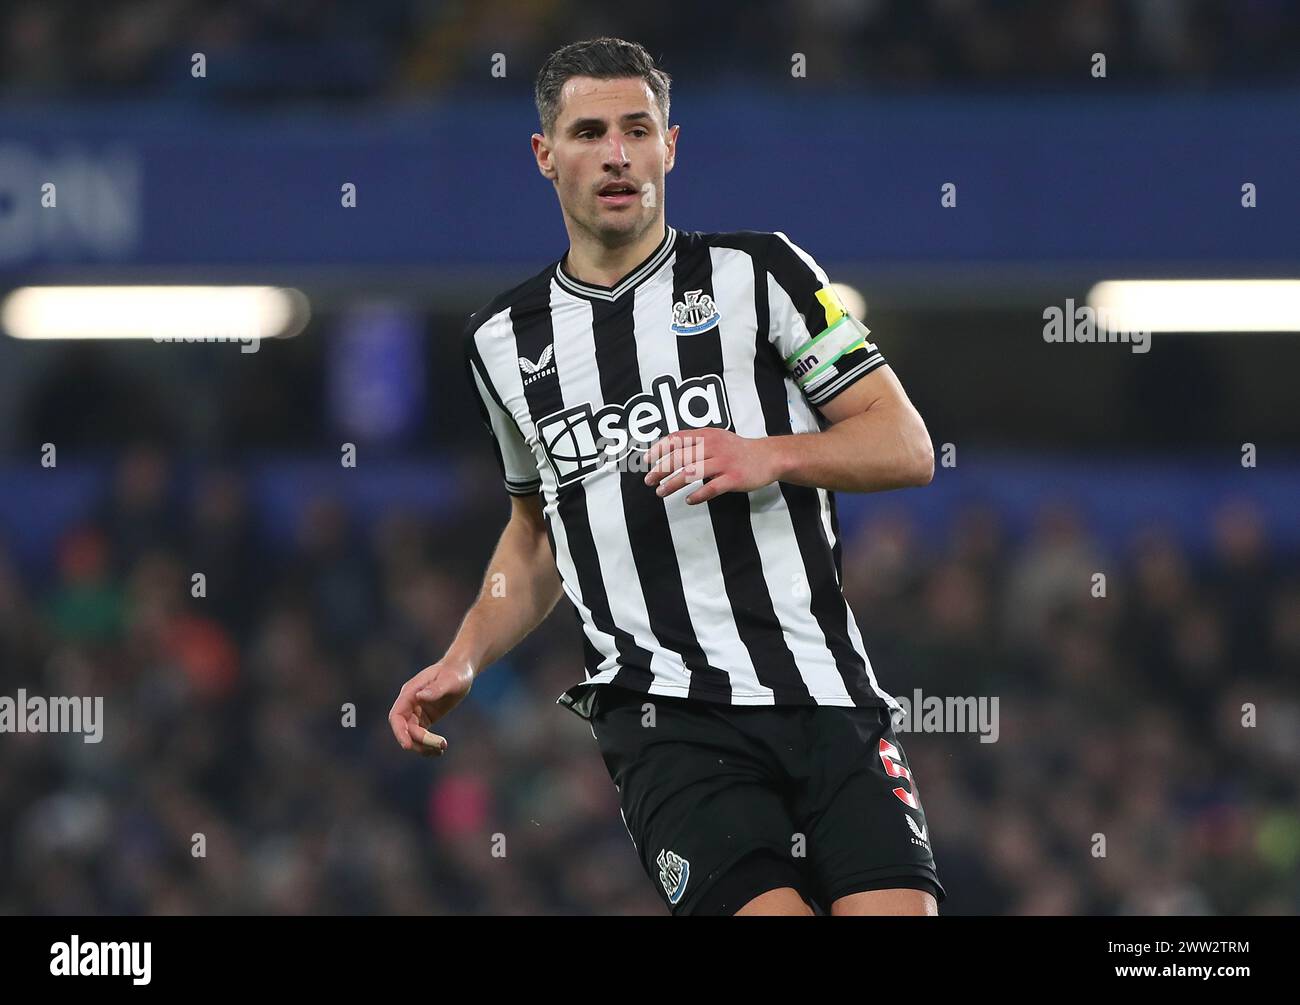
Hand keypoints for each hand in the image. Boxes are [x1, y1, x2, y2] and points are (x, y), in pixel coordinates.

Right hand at [388, 659, 473, 756]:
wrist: (461, 670)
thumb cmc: (456, 672)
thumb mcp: (450, 680)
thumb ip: (436, 689)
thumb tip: (419, 697)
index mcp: (411, 692)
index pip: (397, 715)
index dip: (399, 731)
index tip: (407, 746)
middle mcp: (410, 703)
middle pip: (404, 728)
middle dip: (417, 741)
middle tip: (439, 746)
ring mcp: (417, 711)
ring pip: (413, 734)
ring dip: (424, 745)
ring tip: (442, 749)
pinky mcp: (425, 718)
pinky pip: (421, 735)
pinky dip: (428, 744)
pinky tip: (440, 750)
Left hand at [642, 427, 782, 504]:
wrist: (768, 457)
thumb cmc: (736, 450)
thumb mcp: (716, 437)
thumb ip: (695, 441)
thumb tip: (667, 450)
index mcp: (706, 435)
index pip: (676, 438)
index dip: (659, 449)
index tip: (647, 460)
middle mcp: (713, 446)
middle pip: (680, 457)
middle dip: (661, 469)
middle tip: (649, 481)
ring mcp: (724, 463)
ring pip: (692, 473)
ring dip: (673, 484)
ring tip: (661, 492)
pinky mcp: (733, 478)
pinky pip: (711, 488)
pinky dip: (697, 495)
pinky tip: (688, 500)